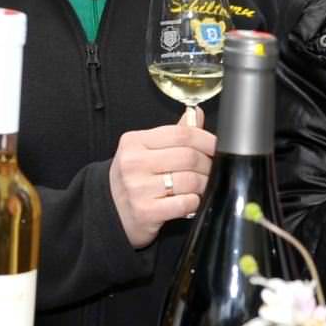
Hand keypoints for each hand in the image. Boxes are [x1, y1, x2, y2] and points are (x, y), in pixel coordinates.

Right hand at [107, 105, 216, 247]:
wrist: (111, 211)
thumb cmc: (133, 179)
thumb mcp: (145, 151)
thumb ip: (173, 134)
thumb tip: (195, 114)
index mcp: (134, 142)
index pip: (181, 134)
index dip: (206, 139)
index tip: (215, 147)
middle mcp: (133, 163)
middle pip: (188, 156)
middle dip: (207, 164)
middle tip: (210, 169)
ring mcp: (137, 188)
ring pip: (190, 180)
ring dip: (203, 184)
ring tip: (201, 186)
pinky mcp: (145, 212)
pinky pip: (185, 203)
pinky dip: (194, 202)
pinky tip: (189, 201)